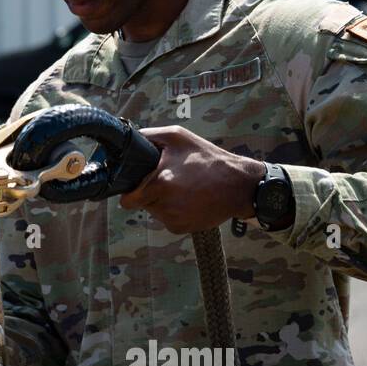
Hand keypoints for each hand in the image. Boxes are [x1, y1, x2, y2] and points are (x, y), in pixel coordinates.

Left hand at [117, 125, 265, 234]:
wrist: (239, 185)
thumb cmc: (208, 159)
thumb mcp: (178, 137)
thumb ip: (148, 137)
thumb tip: (128, 142)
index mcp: (160, 183)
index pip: (127, 200)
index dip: (131, 191)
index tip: (139, 184)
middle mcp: (164, 205)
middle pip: (142, 204)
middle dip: (149, 193)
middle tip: (169, 180)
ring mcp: (173, 219)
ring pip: (155, 212)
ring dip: (162, 202)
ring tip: (183, 188)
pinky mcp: (181, 228)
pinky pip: (168, 219)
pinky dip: (174, 211)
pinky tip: (189, 199)